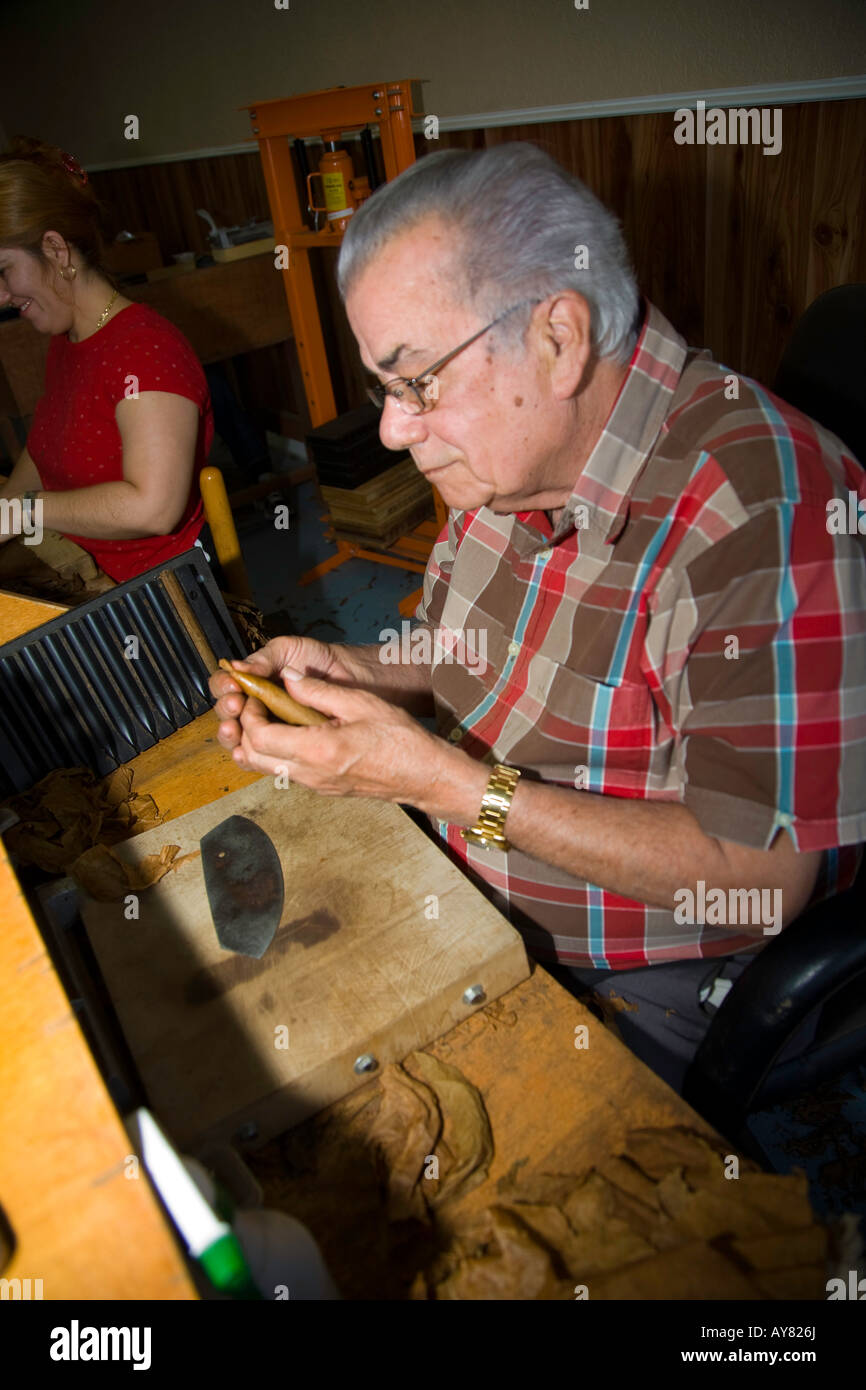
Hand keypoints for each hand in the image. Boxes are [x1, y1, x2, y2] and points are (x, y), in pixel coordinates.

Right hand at [210, 636, 364, 749]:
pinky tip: (244, 752)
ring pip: (238, 738)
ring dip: (232, 735)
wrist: (352, 678)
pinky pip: (260, 757)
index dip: (224, 687)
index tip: (233, 686)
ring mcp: (270, 726)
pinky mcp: (284, 746)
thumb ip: (264, 658)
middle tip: (237, 706)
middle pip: (227, 714)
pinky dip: (248, 757)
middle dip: (227, 711)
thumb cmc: (321, 660)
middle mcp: (257, 705)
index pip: (226, 686)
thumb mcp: (289, 650)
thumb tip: (238, 667)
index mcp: (253, 680)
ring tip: (235, 729)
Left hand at [223, 669, 470, 815]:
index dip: (249, 714)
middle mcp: (310, 774)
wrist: (424, 775)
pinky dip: (276, 752)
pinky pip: (285, 772)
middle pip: (252, 757)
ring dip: (258, 743)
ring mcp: (314, 785)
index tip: (257, 695)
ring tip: (271, 715)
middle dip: (245, 729)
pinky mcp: (321, 787)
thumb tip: (287, 677)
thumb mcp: (359, 703)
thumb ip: (317, 690)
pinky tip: (291, 730)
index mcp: (317, 751)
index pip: (259, 737)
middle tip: (258, 704)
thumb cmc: (400, 740)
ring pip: (265, 768)